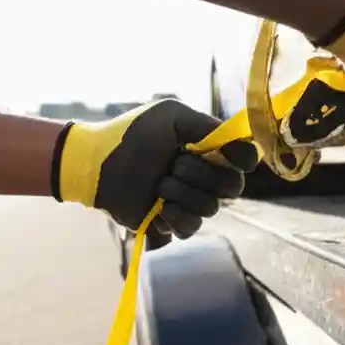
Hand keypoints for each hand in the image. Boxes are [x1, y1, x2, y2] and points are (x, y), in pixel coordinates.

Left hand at [51, 99, 257, 238]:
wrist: (98, 163)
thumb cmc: (132, 133)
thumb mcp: (172, 116)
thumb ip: (209, 127)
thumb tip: (247, 149)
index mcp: (206, 149)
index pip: (243, 160)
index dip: (241, 161)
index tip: (230, 158)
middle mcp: (202, 175)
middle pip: (231, 187)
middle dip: (202, 176)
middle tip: (174, 165)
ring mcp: (188, 200)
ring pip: (210, 208)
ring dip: (183, 194)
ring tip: (158, 185)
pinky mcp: (171, 222)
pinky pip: (191, 229)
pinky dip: (176, 218)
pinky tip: (159, 208)